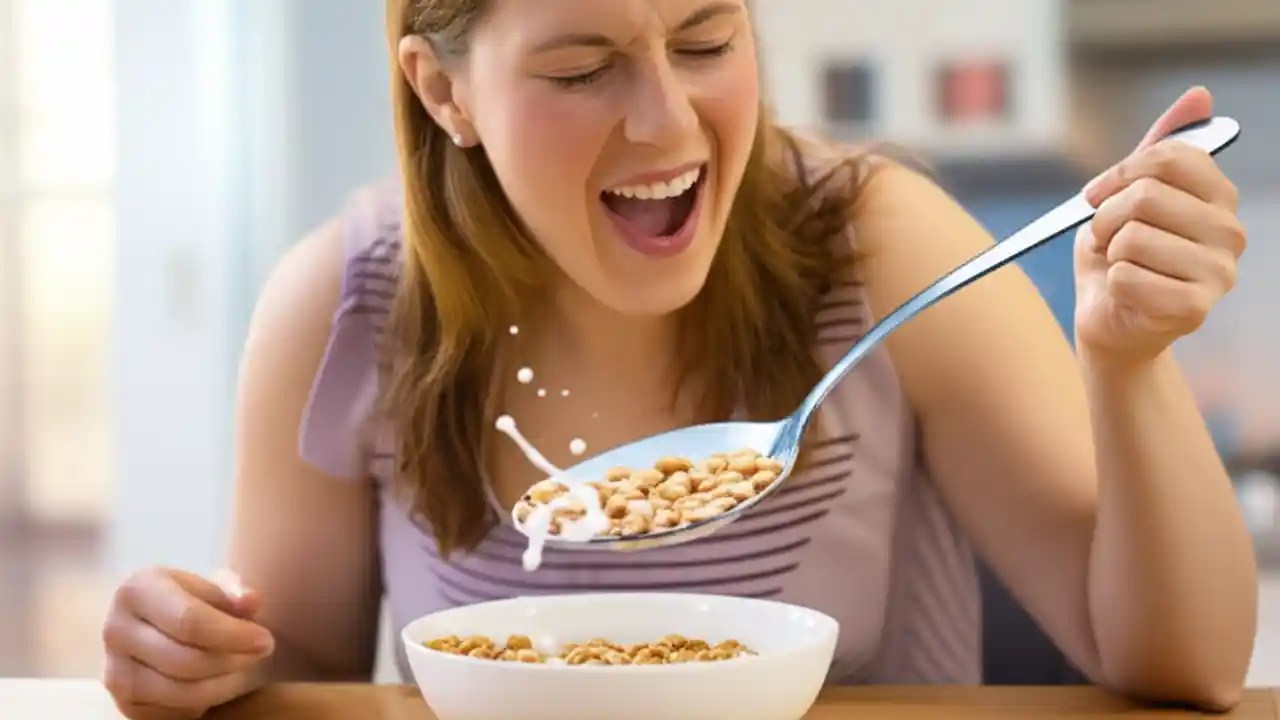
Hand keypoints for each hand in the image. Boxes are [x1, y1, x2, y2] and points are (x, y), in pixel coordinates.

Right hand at [102, 567, 274, 718]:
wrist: (164, 625)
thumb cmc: (199, 601)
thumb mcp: (218, 586)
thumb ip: (236, 592)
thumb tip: (250, 601)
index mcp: (138, 589)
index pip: (189, 621)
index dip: (233, 635)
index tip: (264, 639)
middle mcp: (115, 628)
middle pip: (185, 660)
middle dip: (233, 661)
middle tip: (260, 652)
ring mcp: (113, 669)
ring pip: (179, 692)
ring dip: (223, 685)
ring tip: (244, 667)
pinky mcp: (122, 702)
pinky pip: (170, 713)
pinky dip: (203, 703)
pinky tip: (218, 683)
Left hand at [1073, 86, 1245, 367]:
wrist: (1110, 317)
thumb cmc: (1119, 254)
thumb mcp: (1129, 194)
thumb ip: (1159, 149)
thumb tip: (1200, 94)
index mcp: (1219, 196)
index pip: (1169, 158)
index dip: (1118, 174)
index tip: (1097, 195)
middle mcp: (1230, 231)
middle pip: (1145, 196)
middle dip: (1105, 217)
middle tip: (1106, 239)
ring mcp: (1219, 272)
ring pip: (1132, 237)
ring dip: (1108, 252)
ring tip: (1119, 265)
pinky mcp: (1195, 308)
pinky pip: (1127, 277)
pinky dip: (1112, 284)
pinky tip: (1127, 292)